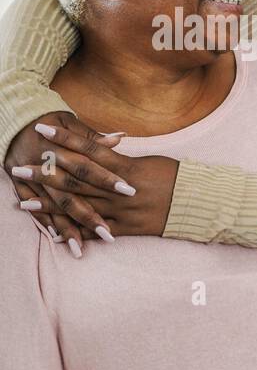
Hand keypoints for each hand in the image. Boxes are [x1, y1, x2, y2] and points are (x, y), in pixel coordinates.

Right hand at [7, 112, 118, 248]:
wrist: (14, 121)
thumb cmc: (52, 122)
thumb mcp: (71, 124)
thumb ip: (93, 138)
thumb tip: (120, 138)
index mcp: (59, 147)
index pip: (87, 165)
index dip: (107, 178)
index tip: (129, 191)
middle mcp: (44, 164)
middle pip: (69, 192)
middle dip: (88, 214)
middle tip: (108, 233)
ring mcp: (29, 178)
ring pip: (51, 206)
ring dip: (66, 227)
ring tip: (81, 249)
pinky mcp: (20, 186)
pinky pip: (33, 208)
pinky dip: (45, 223)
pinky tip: (59, 239)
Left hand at [7, 114, 178, 250]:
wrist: (200, 203)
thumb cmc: (177, 178)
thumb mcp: (150, 162)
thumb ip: (122, 160)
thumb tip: (103, 149)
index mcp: (126, 168)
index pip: (88, 149)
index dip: (63, 139)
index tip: (41, 129)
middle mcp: (119, 189)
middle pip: (75, 179)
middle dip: (45, 172)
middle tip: (18, 166)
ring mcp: (121, 210)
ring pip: (79, 206)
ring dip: (50, 204)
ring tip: (24, 201)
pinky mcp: (126, 228)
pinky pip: (95, 231)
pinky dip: (74, 232)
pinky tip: (54, 232)